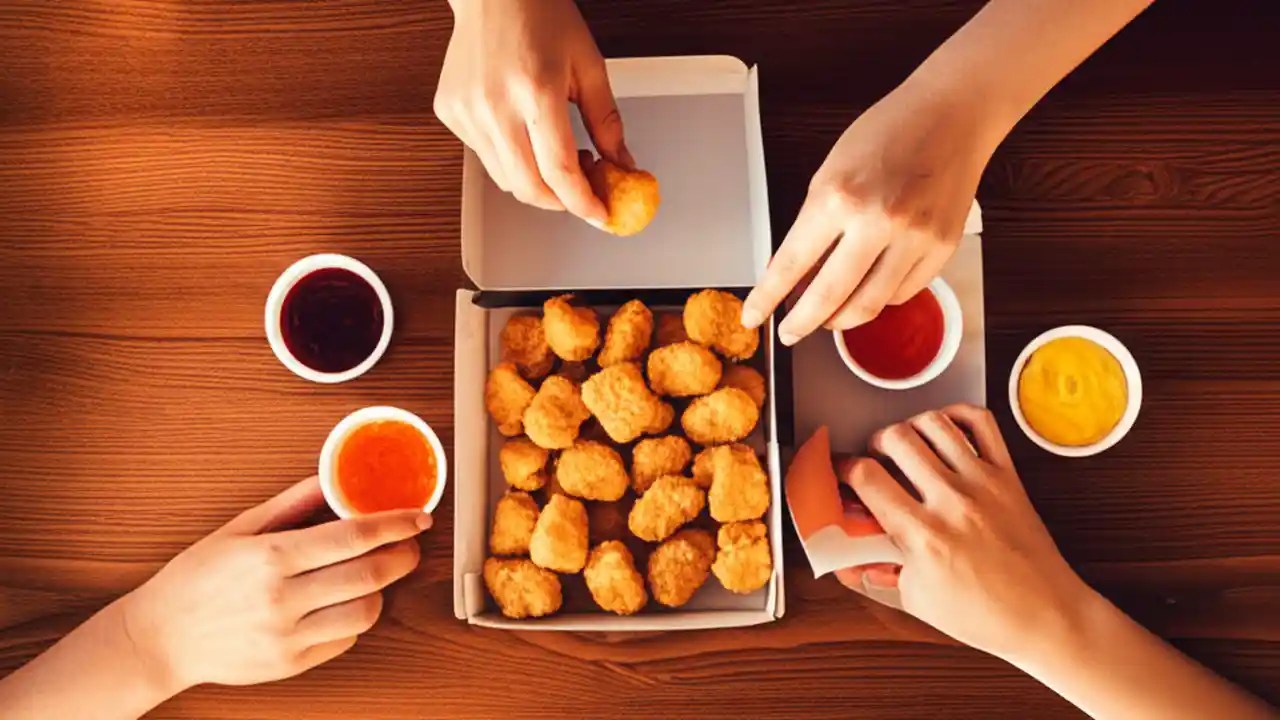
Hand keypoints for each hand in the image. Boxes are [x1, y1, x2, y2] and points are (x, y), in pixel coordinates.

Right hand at [120, 476, 429, 690]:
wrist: (160, 638)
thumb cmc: (197, 578)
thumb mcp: (239, 529)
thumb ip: (292, 504)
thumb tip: (332, 479)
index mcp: (271, 558)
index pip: (353, 536)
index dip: (394, 524)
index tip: (418, 517)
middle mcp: (282, 599)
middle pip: (370, 575)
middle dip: (403, 556)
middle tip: (411, 544)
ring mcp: (287, 636)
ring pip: (365, 612)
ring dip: (381, 590)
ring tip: (373, 573)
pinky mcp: (290, 664)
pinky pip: (345, 640)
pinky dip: (354, 619)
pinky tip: (342, 603)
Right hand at [434, 0, 629, 222]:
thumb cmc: (540, 14)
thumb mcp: (588, 64)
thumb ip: (606, 121)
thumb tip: (622, 165)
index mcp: (535, 89)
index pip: (559, 171)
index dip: (583, 202)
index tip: (601, 214)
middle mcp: (495, 104)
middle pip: (530, 187)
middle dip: (561, 201)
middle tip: (584, 187)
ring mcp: (467, 111)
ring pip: (506, 179)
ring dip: (537, 182)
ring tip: (557, 154)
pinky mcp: (450, 112)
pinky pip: (486, 157)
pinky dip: (511, 158)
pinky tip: (523, 130)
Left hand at [743, 81, 996, 344]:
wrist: (952, 116)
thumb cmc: (886, 134)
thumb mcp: (830, 173)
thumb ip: (812, 227)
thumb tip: (794, 278)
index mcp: (838, 197)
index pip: (791, 265)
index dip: (767, 298)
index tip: (753, 317)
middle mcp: (878, 222)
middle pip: (830, 298)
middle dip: (802, 324)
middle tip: (789, 333)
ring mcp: (915, 238)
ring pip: (869, 306)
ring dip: (841, 320)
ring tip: (827, 319)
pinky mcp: (942, 248)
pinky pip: (903, 293)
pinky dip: (880, 299)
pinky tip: (867, 291)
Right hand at [836, 405, 1091, 660]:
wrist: (1045, 616)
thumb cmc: (985, 615)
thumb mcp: (915, 600)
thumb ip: (873, 574)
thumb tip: (842, 558)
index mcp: (923, 535)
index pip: (867, 478)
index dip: (842, 468)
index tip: (841, 472)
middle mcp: (952, 501)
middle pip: (894, 438)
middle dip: (873, 444)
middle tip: (873, 460)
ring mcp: (983, 483)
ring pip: (933, 423)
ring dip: (909, 427)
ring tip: (906, 445)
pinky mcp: (1008, 475)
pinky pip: (981, 423)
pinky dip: (956, 414)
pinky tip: (943, 430)